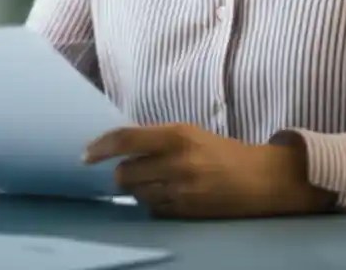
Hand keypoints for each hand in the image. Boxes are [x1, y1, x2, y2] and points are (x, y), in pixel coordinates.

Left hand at [83, 123, 334, 218]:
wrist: (260, 180)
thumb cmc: (221, 152)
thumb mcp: (190, 133)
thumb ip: (156, 139)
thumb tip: (117, 148)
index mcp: (177, 135)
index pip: (125, 139)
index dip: (100, 147)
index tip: (85, 156)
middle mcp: (177, 162)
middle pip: (124, 174)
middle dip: (123, 174)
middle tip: (134, 171)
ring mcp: (181, 190)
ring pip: (137, 194)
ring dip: (138, 190)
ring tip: (158, 182)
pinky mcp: (186, 212)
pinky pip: (153, 210)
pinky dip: (154, 204)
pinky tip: (169, 196)